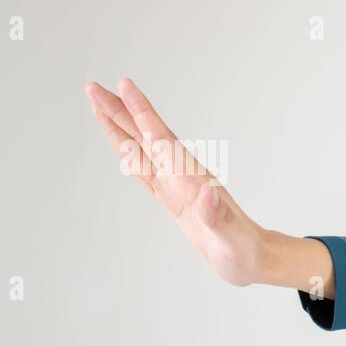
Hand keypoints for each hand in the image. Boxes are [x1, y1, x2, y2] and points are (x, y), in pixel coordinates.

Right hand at [85, 78, 268, 285]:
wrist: (254, 259)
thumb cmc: (244, 250)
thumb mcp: (231, 237)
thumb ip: (217, 215)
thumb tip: (207, 190)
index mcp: (193, 180)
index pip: (162, 140)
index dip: (143, 113)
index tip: (125, 86)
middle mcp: (182, 176)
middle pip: (145, 137)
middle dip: (119, 111)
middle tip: (92, 87)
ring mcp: (176, 185)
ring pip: (140, 149)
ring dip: (119, 127)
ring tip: (98, 104)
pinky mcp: (172, 198)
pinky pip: (143, 171)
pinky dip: (127, 154)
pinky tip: (118, 142)